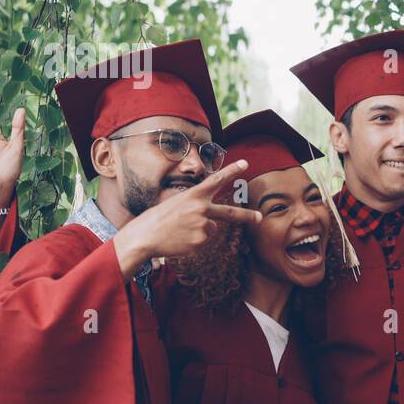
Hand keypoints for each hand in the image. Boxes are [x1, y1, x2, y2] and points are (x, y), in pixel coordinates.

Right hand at [112, 159, 261, 277]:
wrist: (143, 237)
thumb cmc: (157, 219)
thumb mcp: (176, 204)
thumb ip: (197, 208)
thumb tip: (214, 225)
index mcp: (193, 195)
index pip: (216, 180)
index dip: (232, 171)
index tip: (245, 163)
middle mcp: (201, 208)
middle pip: (230, 213)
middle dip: (247, 216)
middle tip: (259, 217)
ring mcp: (202, 225)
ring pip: (211, 229)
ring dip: (199, 231)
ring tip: (179, 230)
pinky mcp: (200, 240)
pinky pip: (204, 240)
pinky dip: (194, 241)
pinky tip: (180, 238)